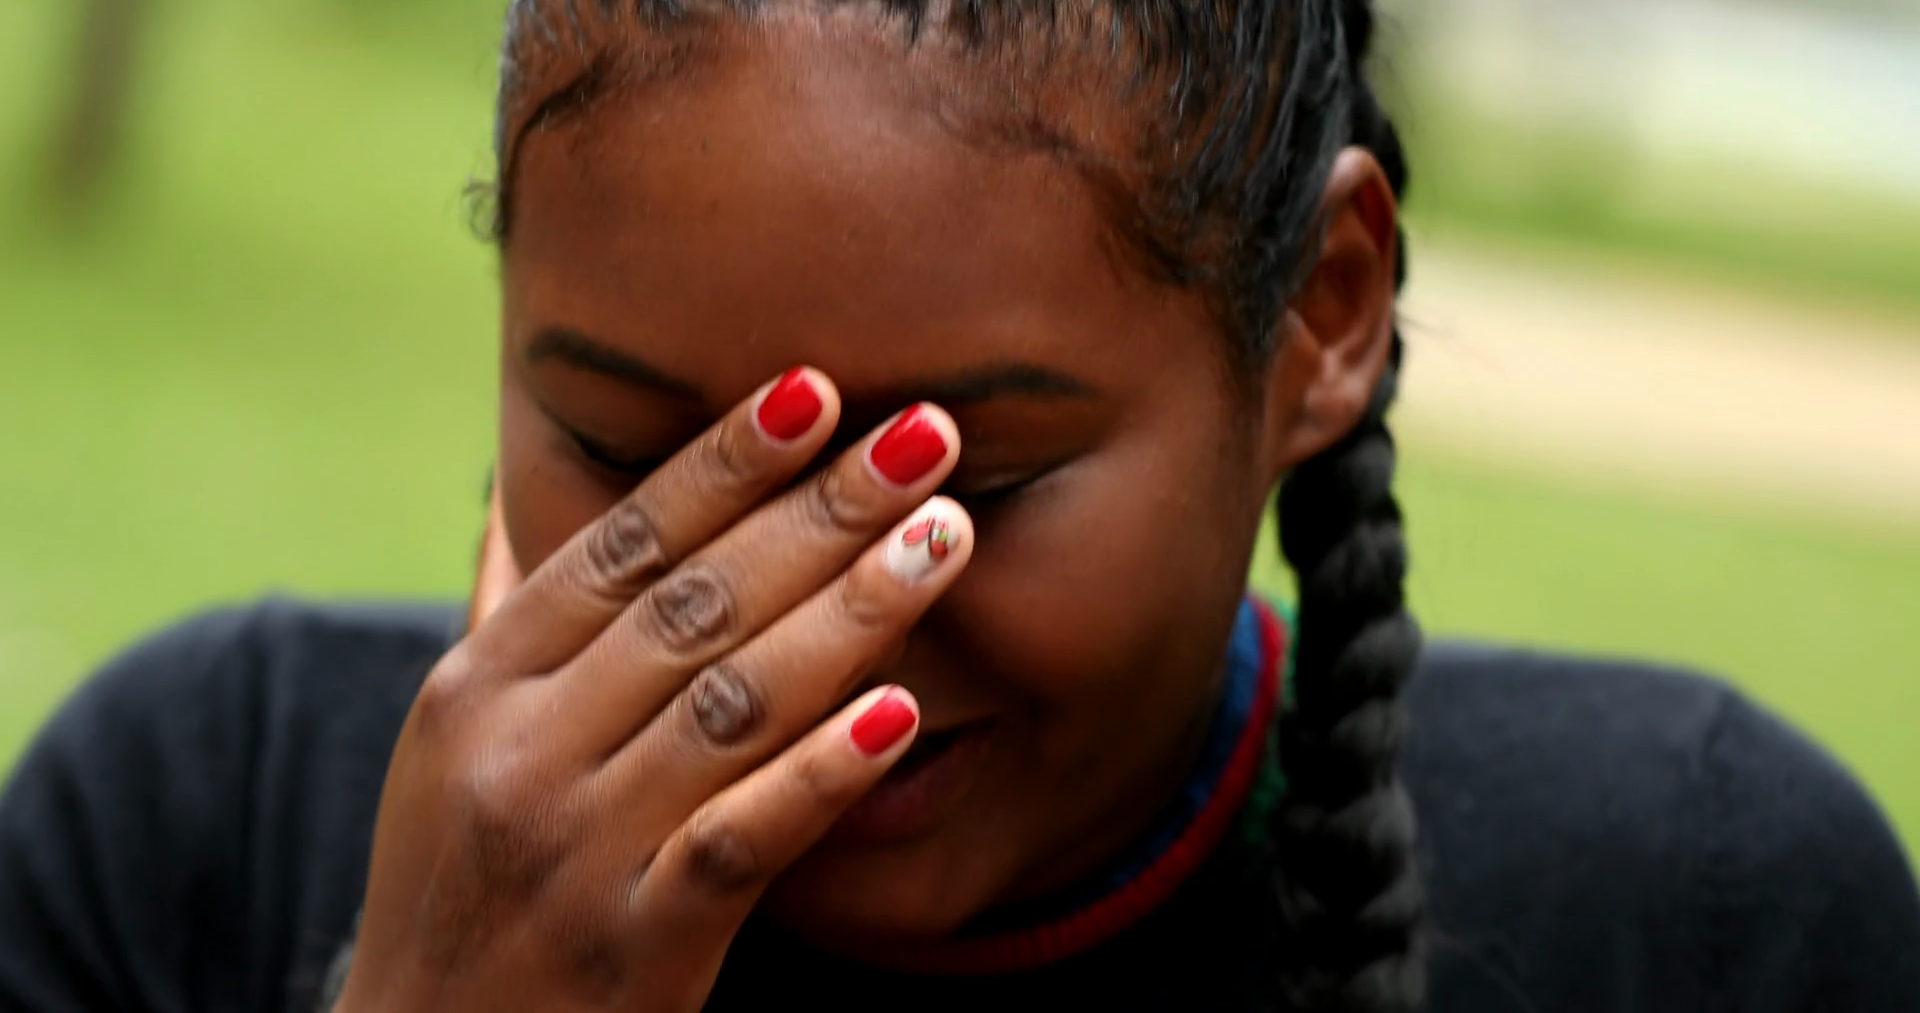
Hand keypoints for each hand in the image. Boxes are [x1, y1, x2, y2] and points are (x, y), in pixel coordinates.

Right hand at [334, 371, 973, 1012]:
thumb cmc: (458, 882)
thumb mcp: (445, 741)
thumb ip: (501, 613)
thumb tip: (511, 488)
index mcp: (478, 687)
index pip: (619, 545)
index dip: (721, 461)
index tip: (816, 386)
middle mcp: (521, 753)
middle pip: (695, 604)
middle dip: (818, 509)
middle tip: (927, 430)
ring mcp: (579, 850)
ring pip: (733, 704)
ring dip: (850, 612)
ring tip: (945, 534)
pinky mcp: (638, 944)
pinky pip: (745, 840)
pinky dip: (824, 773)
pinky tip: (906, 712)